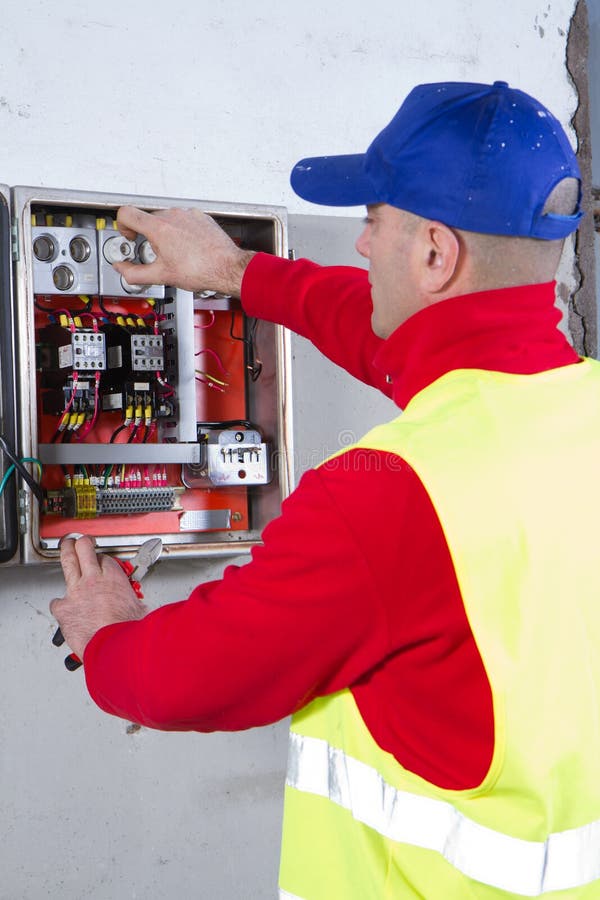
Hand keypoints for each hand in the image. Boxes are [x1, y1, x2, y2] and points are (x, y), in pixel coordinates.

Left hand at [49, 536, 148, 659]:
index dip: (103, 560)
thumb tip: (142, 611)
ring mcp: (76, 591)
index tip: (102, 562)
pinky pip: (57, 600)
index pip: (105, 559)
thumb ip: (136, 606)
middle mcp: (93, 579)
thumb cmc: (128, 631)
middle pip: (84, 549)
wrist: (114, 647)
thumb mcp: (140, 611)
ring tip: (65, 548)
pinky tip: (62, 606)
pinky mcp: (64, 608)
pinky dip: (59, 603)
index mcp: (114, 578)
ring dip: (66, 552)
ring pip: (68, 561)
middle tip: (80, 542)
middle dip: (81, 543)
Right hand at [114, 206, 255, 295]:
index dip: (122, 226)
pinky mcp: (201, 217)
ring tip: (175, 253)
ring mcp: (188, 215)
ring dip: (165, 234)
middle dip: (147, 236)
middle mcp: (173, 216)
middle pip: (148, 219)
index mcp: (159, 227)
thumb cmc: (201, 270)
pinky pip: (184, 220)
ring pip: (167, 219)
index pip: (126, 213)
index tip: (130, 237)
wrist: (227, 267)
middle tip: (155, 254)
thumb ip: (134, 273)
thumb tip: (122, 269)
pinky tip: (188, 248)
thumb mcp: (161, 276)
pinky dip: (181, 232)